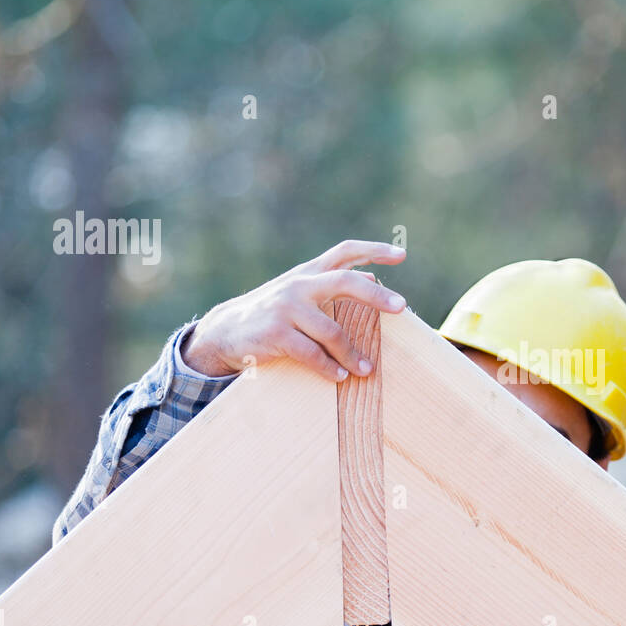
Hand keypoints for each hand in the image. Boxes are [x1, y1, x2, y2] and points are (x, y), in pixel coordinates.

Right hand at [181, 240, 406, 380]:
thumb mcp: (299, 292)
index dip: (373, 249)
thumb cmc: (272, 313)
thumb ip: (331, 284)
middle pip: (345, 282)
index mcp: (308, 273)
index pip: (344, 252)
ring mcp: (286, 307)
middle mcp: (299, 285)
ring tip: (366, 370)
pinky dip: (330, 368)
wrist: (224, 331)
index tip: (401, 254)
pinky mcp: (276, 333)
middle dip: (376, 295)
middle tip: (402, 307)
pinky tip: (340, 376)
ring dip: (353, 354)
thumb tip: (372, 275)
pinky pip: (313, 354)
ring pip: (332, 331)